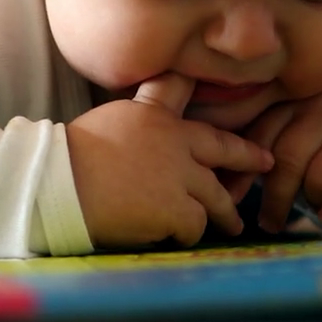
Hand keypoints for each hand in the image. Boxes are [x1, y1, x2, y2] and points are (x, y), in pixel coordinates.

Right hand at [67, 73, 275, 248]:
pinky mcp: (176, 209)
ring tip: (232, 224)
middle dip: (248, 157)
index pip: (188, 97)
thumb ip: (140, 117)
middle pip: (222, 148)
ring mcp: (179, 176)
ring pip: (215, 197)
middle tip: (264, 163)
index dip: (204, 84)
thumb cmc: (68, 157)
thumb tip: (151, 126)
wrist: (57, 185)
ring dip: (224, 213)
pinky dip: (187, 234)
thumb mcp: (110, 121)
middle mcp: (175, 141)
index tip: (231, 96)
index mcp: (154, 115)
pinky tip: (178, 237)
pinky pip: (195, 226)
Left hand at [242, 91, 321, 232]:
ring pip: (319, 178)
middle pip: (288, 158)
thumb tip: (223, 189)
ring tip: (313, 205)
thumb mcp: (291, 143)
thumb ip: (260, 156)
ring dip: (312, 202)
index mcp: (293, 103)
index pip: (261, 136)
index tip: (231, 200)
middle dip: (276, 197)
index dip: (244, 172)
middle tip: (269, 222)